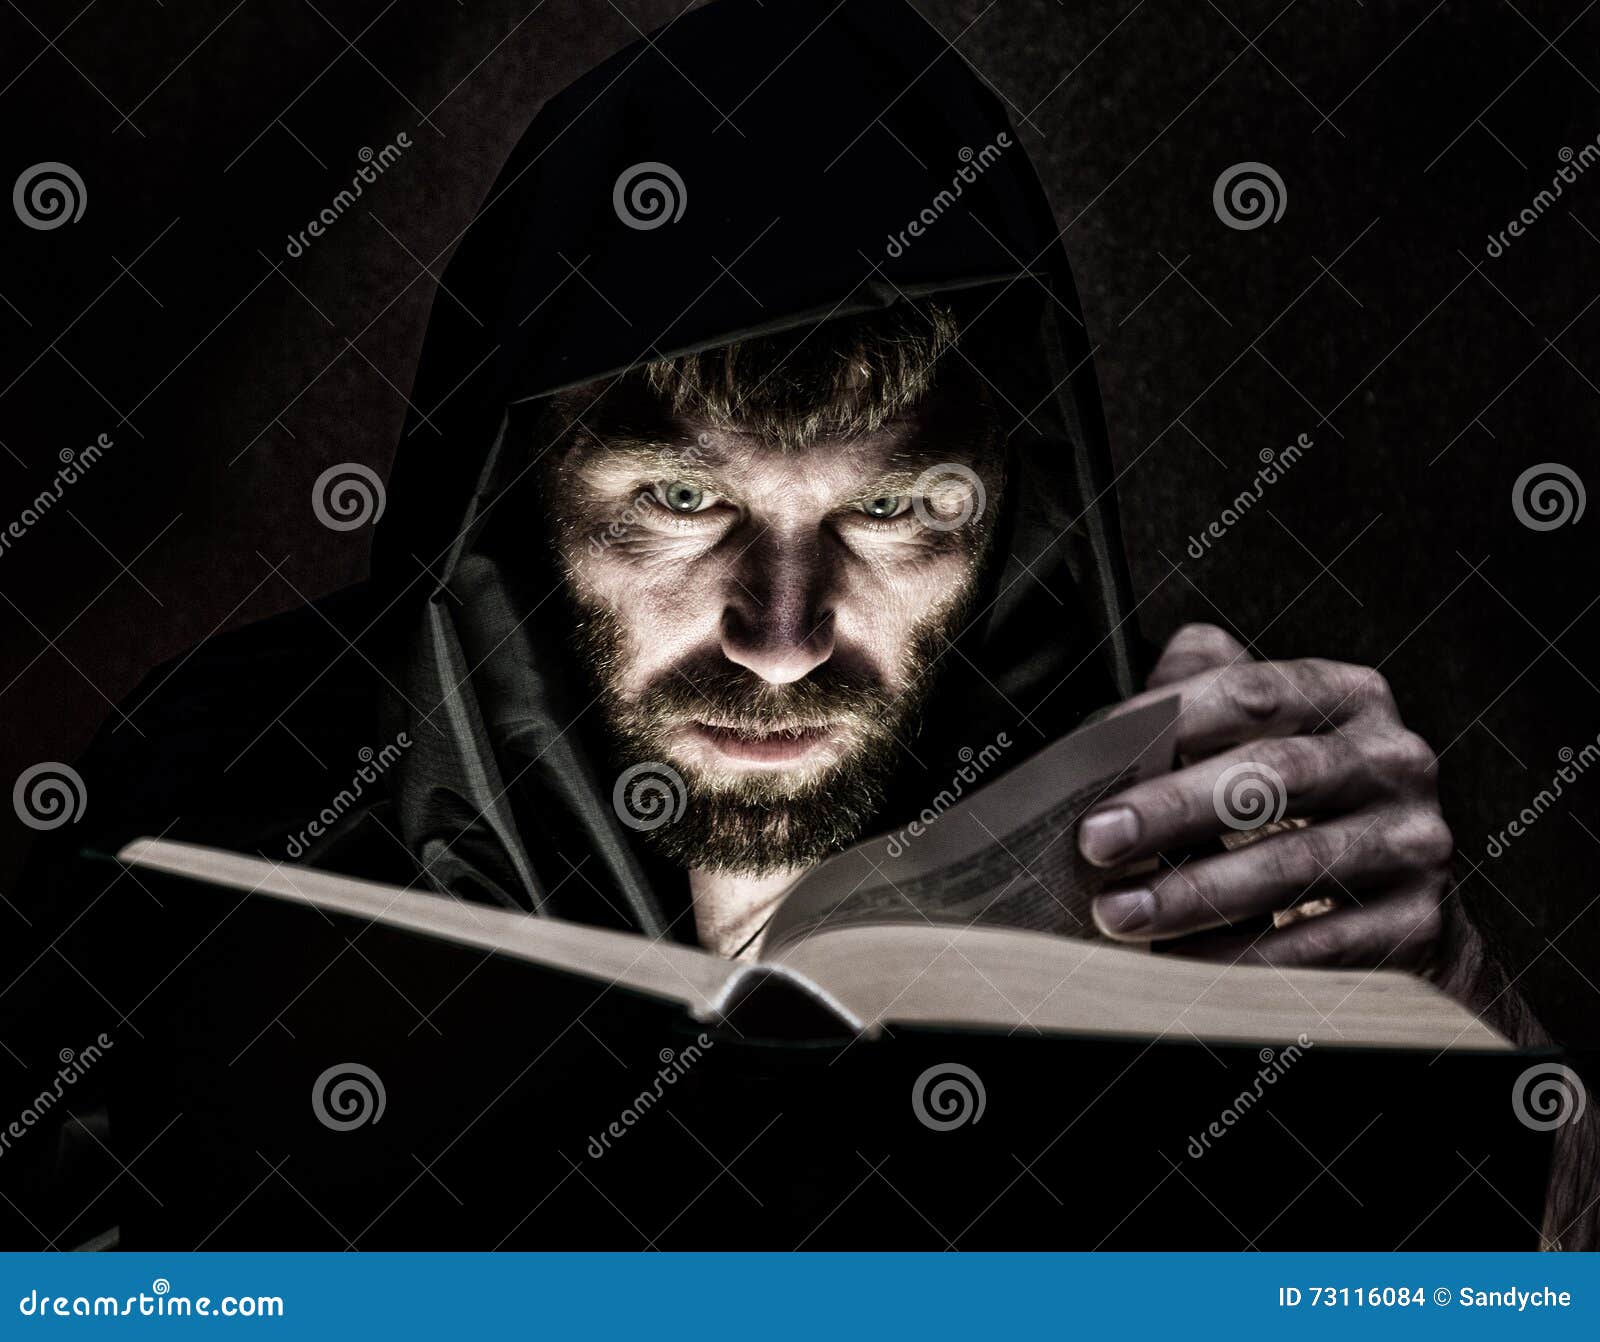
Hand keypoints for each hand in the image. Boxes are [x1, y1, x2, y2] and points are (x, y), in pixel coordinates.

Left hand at [1077, 623, 1452, 968]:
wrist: (1401, 904)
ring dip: (1191, 894)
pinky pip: (1317, 947)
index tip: (1097, 753)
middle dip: (1172, 809)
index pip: (1253, 691)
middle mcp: (1393, 761)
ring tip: (1119, 913)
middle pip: (1274, 774)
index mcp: (1348, 698)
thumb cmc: (1302, 804)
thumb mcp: (1262, 733)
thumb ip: (1199, 693)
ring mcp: (1414, 843)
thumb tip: (1113, 717)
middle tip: (1097, 840)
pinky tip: (1177, 962)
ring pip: (1291, 866)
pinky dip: (1237, 957)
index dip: (1170, 718)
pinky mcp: (1419, 924)